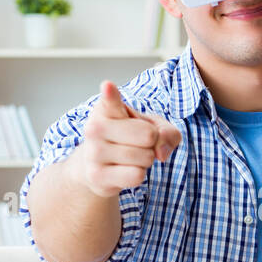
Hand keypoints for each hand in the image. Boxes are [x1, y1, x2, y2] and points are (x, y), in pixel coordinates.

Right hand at [73, 81, 181, 197]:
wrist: (97, 167)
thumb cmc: (129, 140)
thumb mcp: (153, 127)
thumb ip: (167, 133)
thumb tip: (160, 153)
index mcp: (106, 108)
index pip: (110, 100)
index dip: (111, 95)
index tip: (108, 86)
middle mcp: (95, 127)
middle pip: (149, 136)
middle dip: (152, 142)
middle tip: (137, 142)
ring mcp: (94, 152)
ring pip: (145, 158)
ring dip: (146, 160)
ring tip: (130, 157)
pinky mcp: (97, 175)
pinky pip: (136, 175)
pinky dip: (139, 174)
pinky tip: (125, 170)